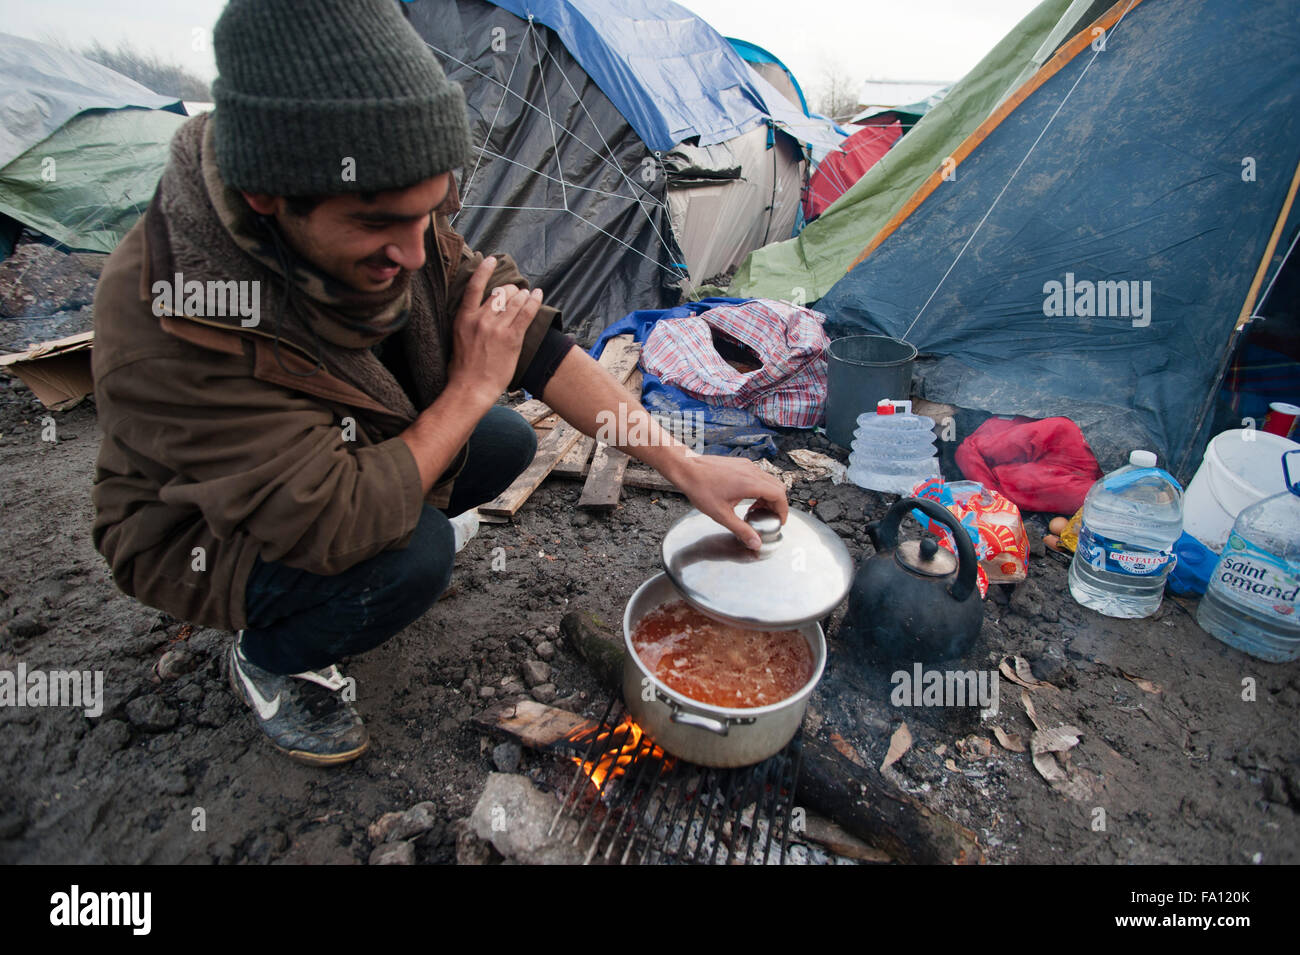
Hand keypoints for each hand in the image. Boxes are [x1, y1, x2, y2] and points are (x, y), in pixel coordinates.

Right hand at [448, 256, 543, 400]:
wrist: (471, 388)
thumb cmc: (463, 368)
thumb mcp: (458, 338)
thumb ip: (468, 322)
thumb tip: (478, 311)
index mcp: (464, 318)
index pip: (474, 286)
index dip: (484, 270)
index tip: (491, 260)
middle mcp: (480, 319)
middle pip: (500, 292)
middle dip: (510, 290)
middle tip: (515, 293)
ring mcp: (497, 328)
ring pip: (515, 300)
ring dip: (524, 295)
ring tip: (528, 295)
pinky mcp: (512, 338)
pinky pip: (527, 313)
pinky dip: (534, 301)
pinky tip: (538, 295)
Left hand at [670, 454, 788, 550]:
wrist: (687, 469)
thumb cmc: (701, 488)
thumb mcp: (721, 514)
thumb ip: (741, 530)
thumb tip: (755, 543)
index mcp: (751, 483)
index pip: (779, 495)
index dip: (783, 510)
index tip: (779, 521)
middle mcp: (752, 471)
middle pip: (778, 487)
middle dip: (777, 504)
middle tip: (769, 517)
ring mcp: (747, 465)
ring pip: (769, 480)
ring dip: (768, 495)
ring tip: (756, 510)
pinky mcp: (740, 463)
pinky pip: (759, 475)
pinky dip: (760, 487)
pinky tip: (746, 498)